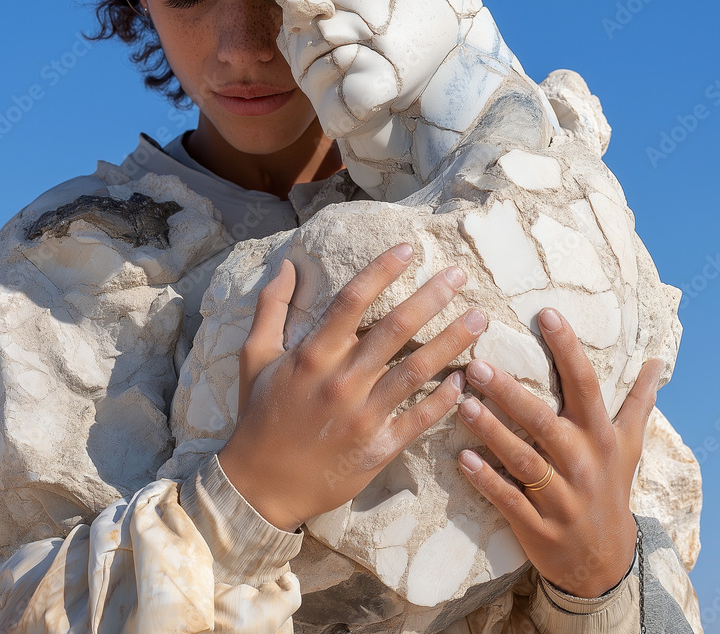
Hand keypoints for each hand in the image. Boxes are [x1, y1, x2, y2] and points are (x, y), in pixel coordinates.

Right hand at [218, 245, 486, 531]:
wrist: (261, 486)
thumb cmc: (258, 415)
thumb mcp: (255, 356)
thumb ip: (271, 306)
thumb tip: (288, 263)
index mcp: (313, 353)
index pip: (353, 299)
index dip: (382, 270)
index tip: (408, 249)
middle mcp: (343, 379)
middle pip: (396, 328)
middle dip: (432, 297)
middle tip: (460, 275)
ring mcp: (363, 415)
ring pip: (417, 370)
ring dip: (451, 341)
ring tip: (479, 318)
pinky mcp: (378, 447)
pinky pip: (420, 419)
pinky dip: (445, 399)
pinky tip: (466, 379)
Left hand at [456, 307, 659, 597]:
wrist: (605, 563)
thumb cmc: (610, 489)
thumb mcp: (628, 445)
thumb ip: (638, 401)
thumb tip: (658, 361)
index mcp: (599, 437)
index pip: (585, 385)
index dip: (568, 349)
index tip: (547, 314)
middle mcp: (582, 463)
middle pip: (543, 421)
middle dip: (509, 392)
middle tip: (476, 364)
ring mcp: (561, 498)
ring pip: (523, 459)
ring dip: (492, 431)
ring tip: (463, 403)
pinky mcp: (539, 526)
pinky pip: (509, 500)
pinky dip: (486, 480)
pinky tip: (462, 459)